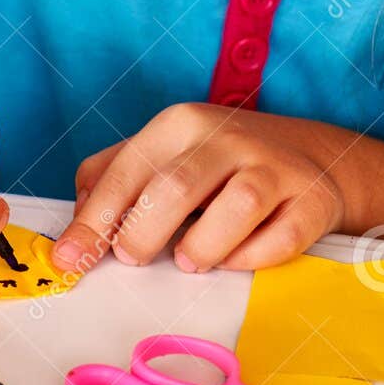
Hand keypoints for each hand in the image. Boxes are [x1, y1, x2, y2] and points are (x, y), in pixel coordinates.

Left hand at [52, 103, 350, 274]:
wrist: (313, 156)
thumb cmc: (223, 163)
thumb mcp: (167, 152)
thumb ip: (115, 173)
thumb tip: (78, 215)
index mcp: (182, 124)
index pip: (127, 171)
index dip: (94, 220)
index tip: (70, 259)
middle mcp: (229, 138)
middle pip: (174, 187)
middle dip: (142, 234)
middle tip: (132, 258)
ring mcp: (275, 168)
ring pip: (234, 208)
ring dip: (201, 248)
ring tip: (188, 260)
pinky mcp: (312, 201)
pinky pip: (280, 239)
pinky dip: (252, 258)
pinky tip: (236, 258)